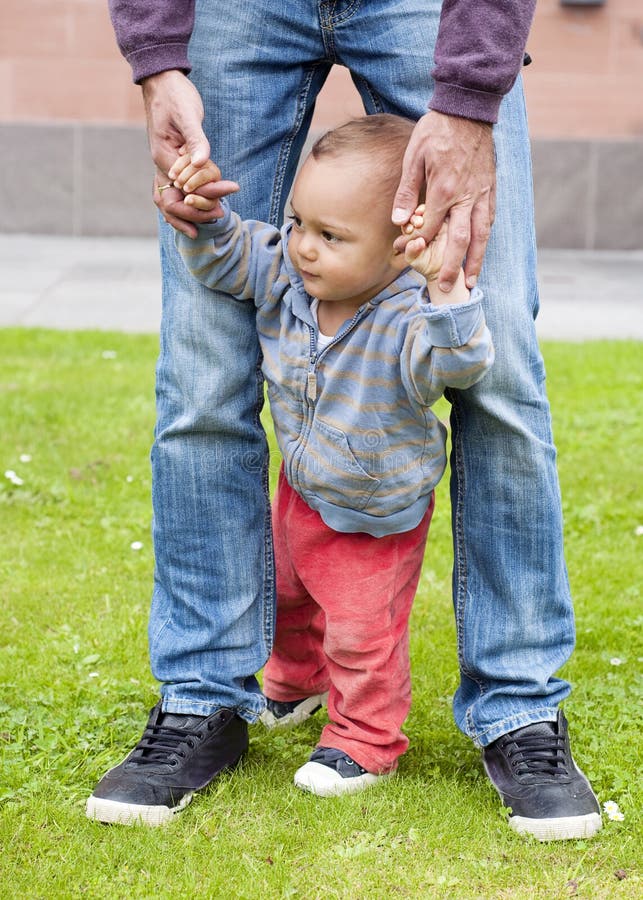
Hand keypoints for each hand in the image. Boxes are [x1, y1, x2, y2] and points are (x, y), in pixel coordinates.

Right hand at [143, 71, 235, 237]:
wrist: (162, 81)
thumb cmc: (175, 95)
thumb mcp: (188, 114)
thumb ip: (196, 140)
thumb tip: (202, 162)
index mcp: (163, 156)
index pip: (183, 188)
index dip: (204, 196)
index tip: (226, 195)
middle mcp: (161, 165)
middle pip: (173, 203)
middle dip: (196, 212)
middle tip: (220, 214)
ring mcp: (164, 166)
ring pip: (171, 201)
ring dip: (190, 213)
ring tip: (213, 218)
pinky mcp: (172, 163)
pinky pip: (175, 192)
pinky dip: (186, 204)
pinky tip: (201, 211)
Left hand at [392, 111, 495, 291]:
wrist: (468, 108)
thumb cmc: (436, 130)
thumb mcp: (413, 156)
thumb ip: (407, 192)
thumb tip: (399, 222)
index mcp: (445, 190)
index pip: (432, 228)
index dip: (419, 245)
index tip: (408, 256)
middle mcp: (467, 197)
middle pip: (461, 240)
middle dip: (454, 266)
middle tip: (449, 288)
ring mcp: (482, 193)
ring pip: (481, 234)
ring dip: (476, 259)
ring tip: (471, 280)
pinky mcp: (491, 188)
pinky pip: (490, 219)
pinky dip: (485, 238)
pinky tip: (480, 250)